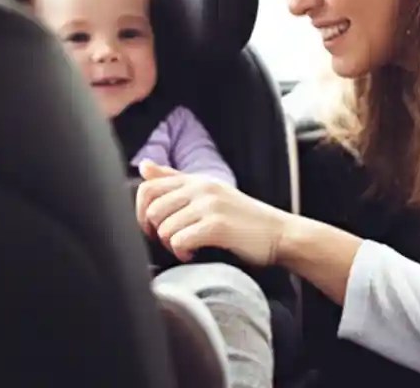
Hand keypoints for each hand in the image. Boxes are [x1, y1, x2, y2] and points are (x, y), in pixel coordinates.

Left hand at [134, 160, 290, 266]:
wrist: (279, 234)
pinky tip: (194, 253)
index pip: (147, 187)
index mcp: (196, 180)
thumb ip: (175, 180)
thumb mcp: (209, 192)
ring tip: (187, 247)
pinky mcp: (216, 226)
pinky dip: (182, 252)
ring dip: (170, 245)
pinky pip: (179, 240)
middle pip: (151, 210)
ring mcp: (209, 205)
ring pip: (164, 228)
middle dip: (155, 232)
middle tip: (172, 241)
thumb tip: (144, 165)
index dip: (140, 212)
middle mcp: (200, 188)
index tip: (152, 228)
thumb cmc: (243, 218)